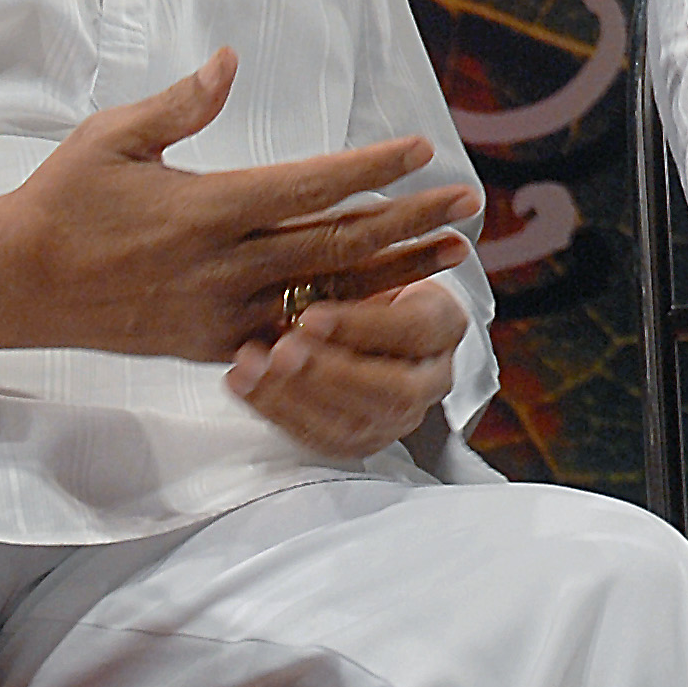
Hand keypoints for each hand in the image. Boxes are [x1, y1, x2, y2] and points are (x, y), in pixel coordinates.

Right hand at [0, 49, 479, 362]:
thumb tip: (231, 59)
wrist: (11, 286)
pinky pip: (291, 335)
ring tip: (452, 256)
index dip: (372, 169)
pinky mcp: (210, 345)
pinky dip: (343, 321)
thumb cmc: (61, 201)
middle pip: (336, 243)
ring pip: (326, 294)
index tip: (422, 149)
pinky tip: (386, 309)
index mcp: (206, 207)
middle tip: (469, 203)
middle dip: (410, 221)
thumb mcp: (114, 136)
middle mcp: (223, 264)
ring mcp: (219, 312)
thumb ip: (182, 102)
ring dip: (395, 272)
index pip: (310, 187)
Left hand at [228, 275, 468, 457]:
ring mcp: (397, 418)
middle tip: (281, 350)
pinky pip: (319, 438)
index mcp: (444, 325)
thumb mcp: (374, 263)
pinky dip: (274, 409)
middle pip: (391, 389)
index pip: (412, 331)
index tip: (311, 315)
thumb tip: (333, 245)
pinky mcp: (360, 441)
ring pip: (354, 423)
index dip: (361, 327)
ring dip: (295, 395)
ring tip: (251, 366)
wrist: (368, 321)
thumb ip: (359, 267)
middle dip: (329, 373)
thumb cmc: (369, 280)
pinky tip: (243, 383)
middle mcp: (431, 379)